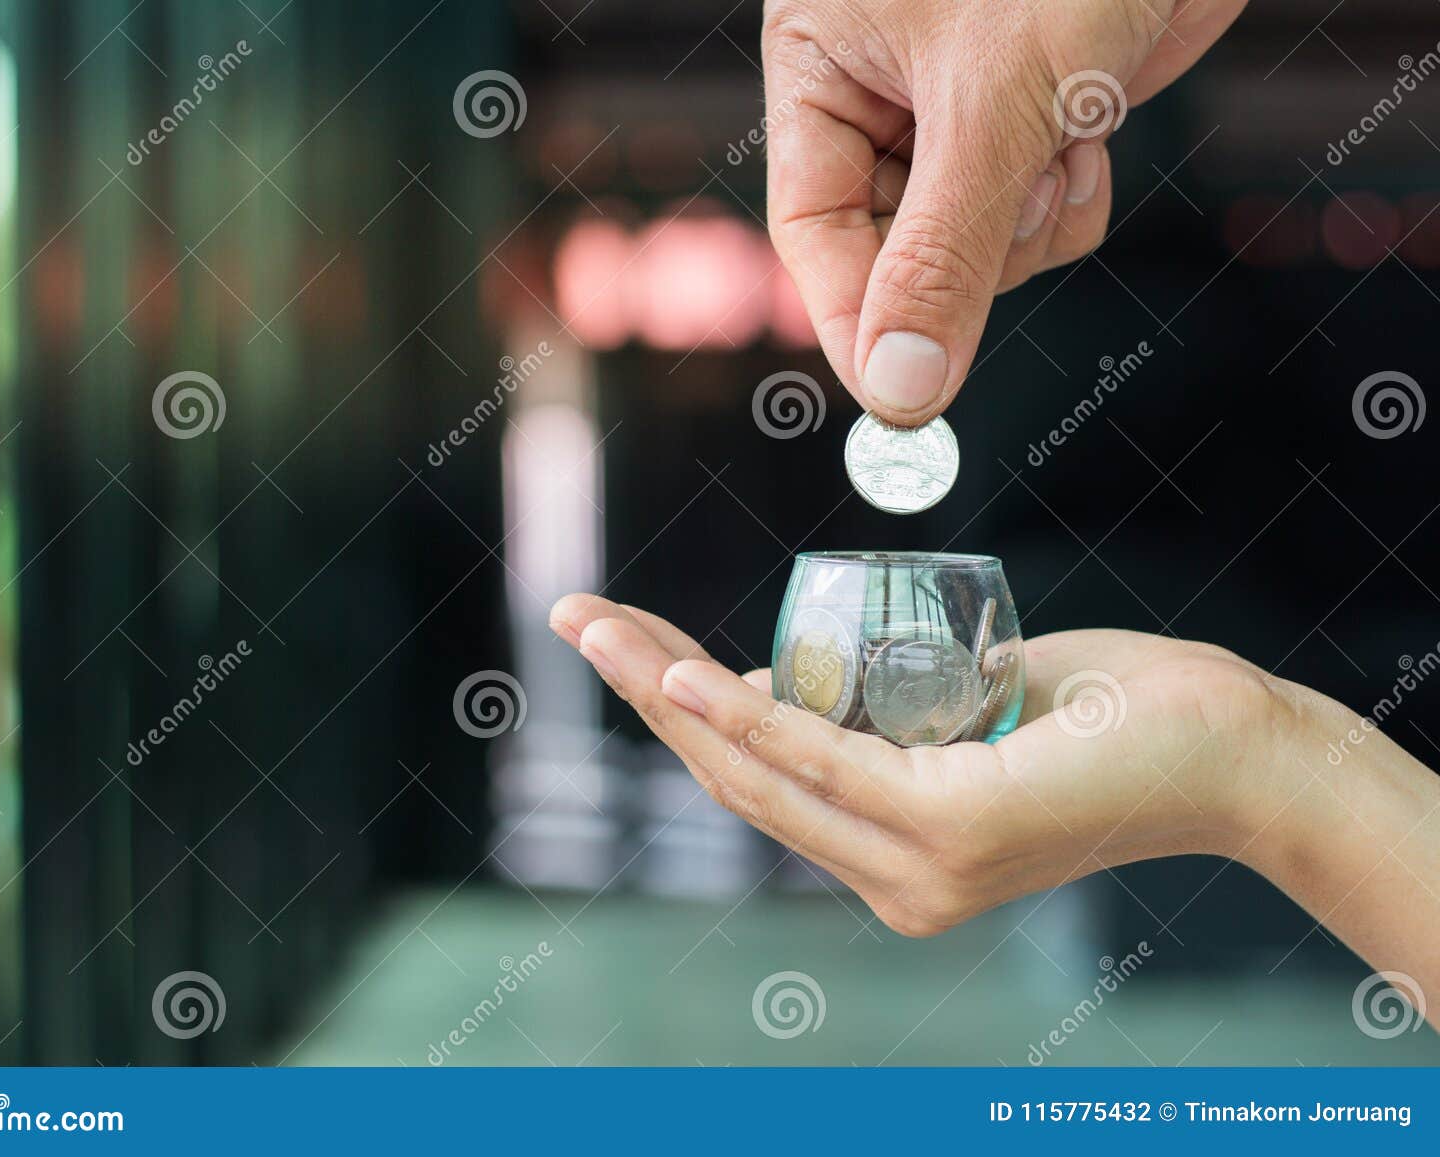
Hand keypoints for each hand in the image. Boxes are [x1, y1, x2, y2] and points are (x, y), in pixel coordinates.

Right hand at [550, 592, 1286, 935]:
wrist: (1239, 752)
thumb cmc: (1109, 719)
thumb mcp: (967, 711)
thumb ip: (884, 713)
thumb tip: (783, 676)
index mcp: (891, 858)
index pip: (759, 777)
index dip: (676, 710)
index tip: (622, 641)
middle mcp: (891, 881)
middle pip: (736, 776)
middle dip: (644, 693)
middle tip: (579, 617)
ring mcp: (916, 866)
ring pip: (759, 767)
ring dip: (666, 692)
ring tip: (600, 629)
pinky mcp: (946, 830)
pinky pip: (820, 760)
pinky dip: (743, 715)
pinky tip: (683, 678)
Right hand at [762, 0, 1246, 423]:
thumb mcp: (995, 101)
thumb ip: (942, 254)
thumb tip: (899, 390)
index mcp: (821, 65)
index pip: (812, 230)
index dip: (855, 319)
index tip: (900, 396)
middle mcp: (878, 95)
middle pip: (894, 250)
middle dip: (968, 246)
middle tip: (1020, 188)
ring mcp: (958, 113)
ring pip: (972, 246)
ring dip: (1028, 220)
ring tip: (1064, 128)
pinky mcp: (1030, 120)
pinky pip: (1035, 218)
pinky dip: (1071, 198)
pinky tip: (1092, 128)